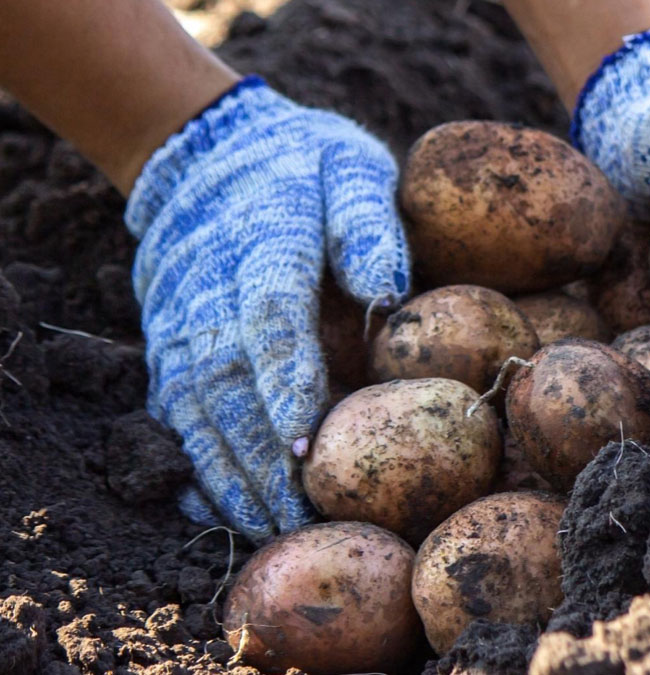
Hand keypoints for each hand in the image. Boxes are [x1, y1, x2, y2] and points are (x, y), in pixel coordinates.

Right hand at [126, 77, 410, 540]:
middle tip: (303, 518)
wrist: (209, 157)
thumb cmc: (304, 169)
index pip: (271, 319)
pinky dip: (192, 464)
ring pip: (196, 409)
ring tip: (272, 529)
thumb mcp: (350, 169)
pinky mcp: (169, 348)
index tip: (306, 441)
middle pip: (229, 381)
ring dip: (229, 474)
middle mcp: (211, 293)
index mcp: (265, 243)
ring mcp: (181, 325)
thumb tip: (391, 289)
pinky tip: (218, 510)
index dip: (285, 382)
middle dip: (261, 455)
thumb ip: (369, 223)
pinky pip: (173, 413)